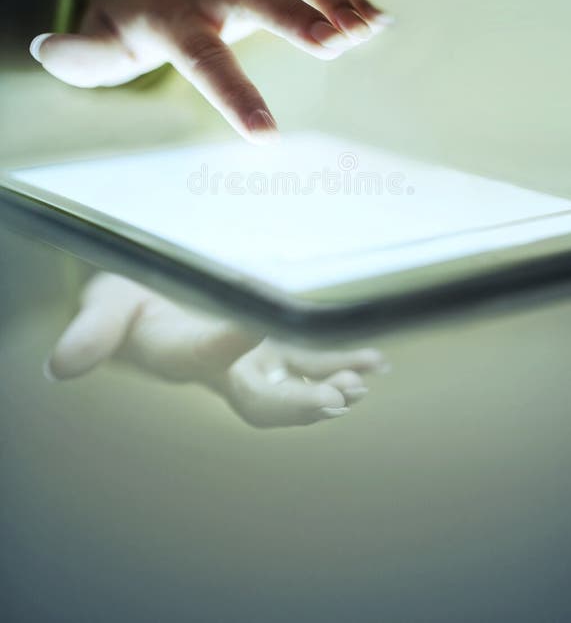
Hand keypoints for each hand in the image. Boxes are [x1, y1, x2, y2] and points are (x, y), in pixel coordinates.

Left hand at [30, 0, 392, 142]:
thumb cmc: (124, 16)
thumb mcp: (97, 40)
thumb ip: (77, 54)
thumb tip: (42, 47)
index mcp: (172, 20)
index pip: (204, 60)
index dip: (235, 94)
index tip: (268, 136)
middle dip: (297, 16)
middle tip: (339, 43)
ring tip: (373, 28)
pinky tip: (377, 19)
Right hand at [45, 273, 389, 427]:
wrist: (147, 304)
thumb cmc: (125, 301)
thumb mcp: (106, 306)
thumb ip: (92, 331)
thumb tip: (61, 366)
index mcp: (181, 354)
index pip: (209, 354)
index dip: (235, 341)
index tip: (262, 319)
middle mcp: (222, 367)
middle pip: (261, 398)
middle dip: (299, 404)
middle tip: (338, 400)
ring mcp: (251, 358)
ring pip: (296, 381)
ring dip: (333, 383)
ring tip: (365, 377)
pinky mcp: (271, 345)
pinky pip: (310, 360)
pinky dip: (343, 361)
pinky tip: (374, 361)